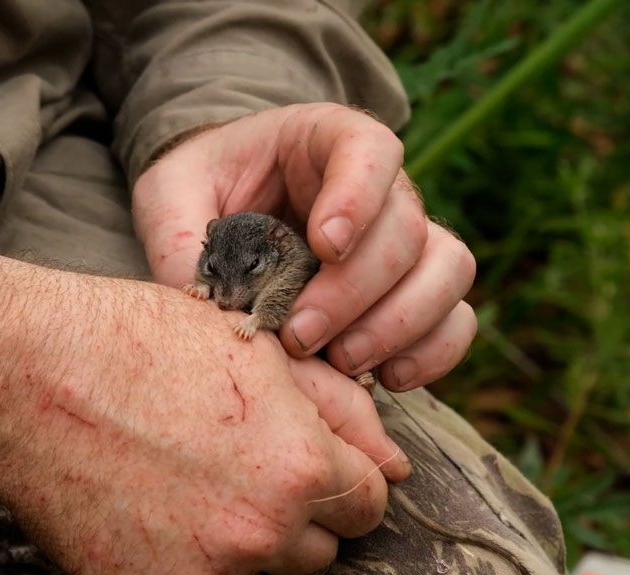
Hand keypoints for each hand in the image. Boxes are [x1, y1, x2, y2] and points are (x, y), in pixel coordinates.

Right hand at [0, 255, 408, 574]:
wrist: (27, 373)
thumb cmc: (139, 340)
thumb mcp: (255, 352)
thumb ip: (339, 414)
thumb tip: (396, 465)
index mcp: (301, 466)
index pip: (369, 505)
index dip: (343, 481)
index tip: (309, 466)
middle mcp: (262, 531)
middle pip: (316, 550)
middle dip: (294, 516)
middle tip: (240, 469)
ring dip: (237, 542)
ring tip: (186, 483)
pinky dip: (175, 563)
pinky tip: (143, 508)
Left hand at [133, 103, 476, 390]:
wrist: (228, 213)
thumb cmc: (206, 191)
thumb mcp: (172, 195)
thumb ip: (180, 238)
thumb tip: (209, 317)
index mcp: (327, 141)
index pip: (371, 150)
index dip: (359, 197)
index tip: (324, 244)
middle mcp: (383, 188)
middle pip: (407, 228)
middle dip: (355, 290)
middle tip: (300, 334)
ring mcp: (409, 241)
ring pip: (449, 270)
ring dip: (400, 324)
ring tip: (340, 360)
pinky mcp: (416, 292)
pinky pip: (457, 319)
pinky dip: (432, 354)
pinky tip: (383, 377)